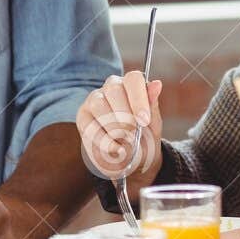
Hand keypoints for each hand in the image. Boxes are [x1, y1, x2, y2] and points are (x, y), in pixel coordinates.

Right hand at [75, 72, 163, 187]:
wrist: (131, 159)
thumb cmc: (144, 137)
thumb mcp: (153, 124)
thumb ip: (152, 104)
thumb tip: (157, 84)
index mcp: (132, 85)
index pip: (133, 79)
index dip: (139, 99)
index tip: (144, 121)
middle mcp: (111, 87)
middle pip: (114, 90)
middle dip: (125, 116)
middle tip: (133, 135)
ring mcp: (94, 100)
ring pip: (99, 105)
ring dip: (113, 128)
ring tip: (124, 142)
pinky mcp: (83, 116)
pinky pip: (89, 124)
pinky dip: (103, 140)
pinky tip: (115, 149)